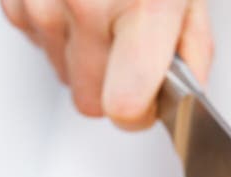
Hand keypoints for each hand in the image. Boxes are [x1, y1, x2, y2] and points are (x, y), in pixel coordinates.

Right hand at [1, 0, 212, 129]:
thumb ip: (192, 45)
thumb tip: (183, 90)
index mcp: (142, 5)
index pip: (123, 105)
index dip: (137, 112)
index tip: (146, 100)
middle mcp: (83, 5)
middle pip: (90, 102)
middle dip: (113, 86)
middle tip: (130, 48)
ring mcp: (41, 1)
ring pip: (63, 77)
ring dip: (85, 57)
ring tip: (103, 8)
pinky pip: (39, 45)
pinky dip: (57, 31)